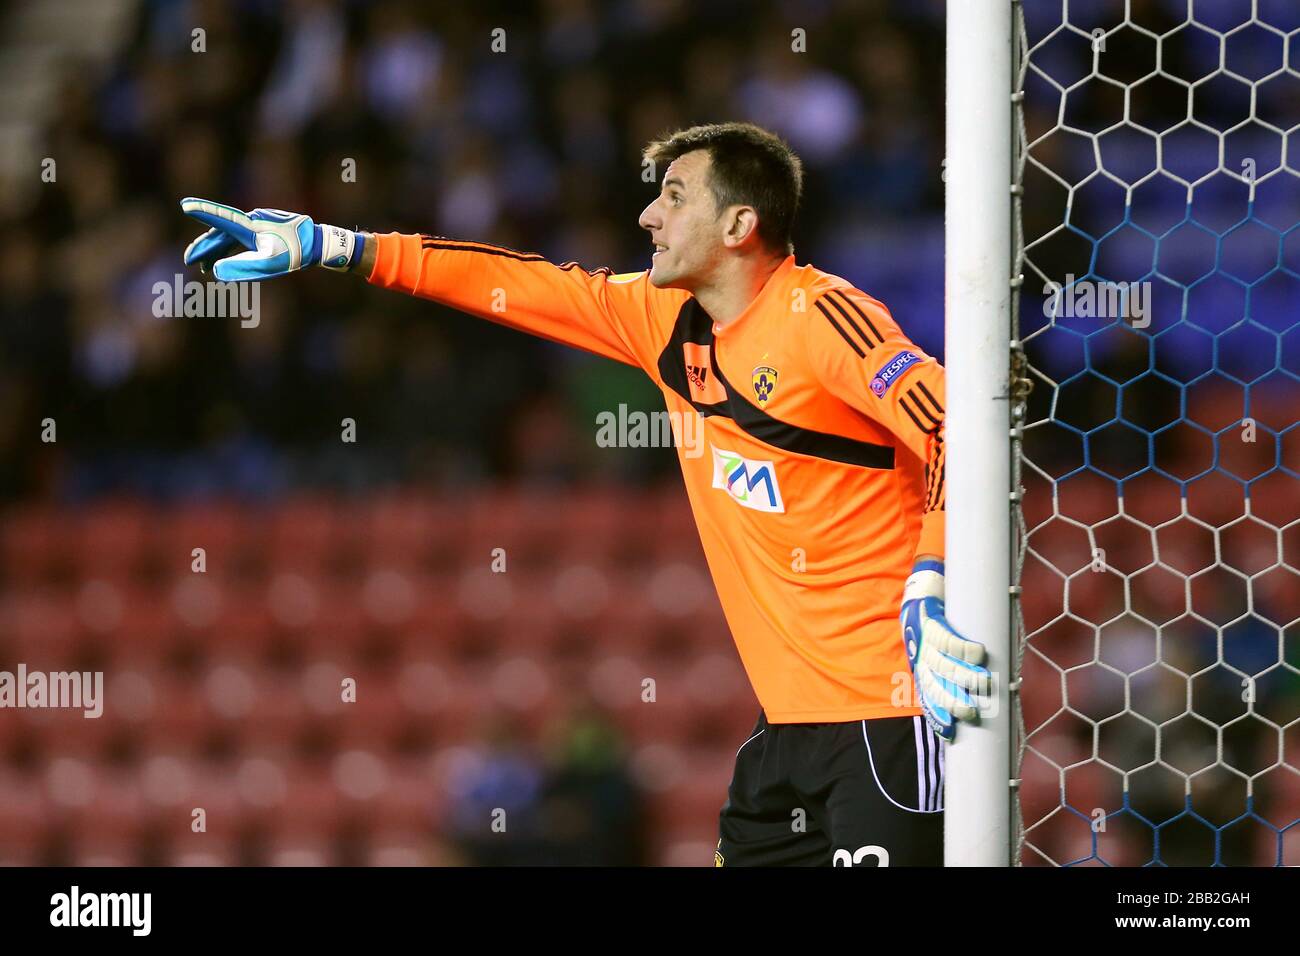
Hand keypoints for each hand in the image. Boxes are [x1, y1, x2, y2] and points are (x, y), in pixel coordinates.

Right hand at [180, 198, 363, 280]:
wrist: (319, 244)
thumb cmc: (296, 253)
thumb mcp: (270, 263)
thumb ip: (243, 267)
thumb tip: (217, 272)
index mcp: (250, 225)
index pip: (221, 218)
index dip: (202, 211)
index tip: (184, 204)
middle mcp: (251, 220)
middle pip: (221, 232)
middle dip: (204, 247)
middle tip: (189, 261)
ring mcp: (258, 224)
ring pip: (230, 236)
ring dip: (217, 251)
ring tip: (204, 268)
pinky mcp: (264, 230)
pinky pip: (241, 238)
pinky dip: (231, 249)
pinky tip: (225, 260)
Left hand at [899, 559, 991, 740]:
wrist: (923, 595)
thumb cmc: (937, 632)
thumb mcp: (939, 656)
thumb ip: (957, 676)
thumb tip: (989, 699)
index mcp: (924, 672)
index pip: (929, 700)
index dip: (938, 717)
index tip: (950, 734)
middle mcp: (922, 660)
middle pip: (936, 685)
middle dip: (953, 701)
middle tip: (973, 712)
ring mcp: (925, 642)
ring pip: (944, 663)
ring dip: (964, 675)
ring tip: (984, 682)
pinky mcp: (932, 623)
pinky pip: (947, 638)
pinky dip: (963, 647)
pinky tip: (979, 653)